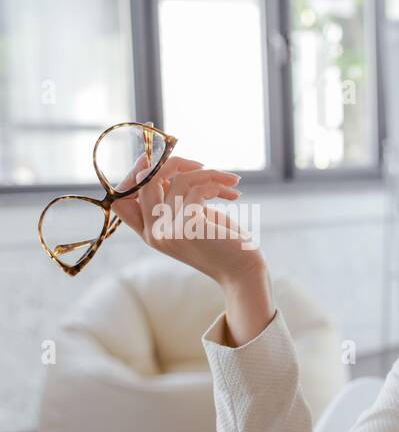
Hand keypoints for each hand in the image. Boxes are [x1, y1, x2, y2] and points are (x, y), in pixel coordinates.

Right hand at [114, 154, 272, 345]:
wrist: (244, 271)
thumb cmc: (222, 242)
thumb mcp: (192, 217)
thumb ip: (173, 197)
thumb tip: (161, 161)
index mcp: (150, 233)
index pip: (121, 200)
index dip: (134, 174)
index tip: (157, 159)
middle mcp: (153, 233)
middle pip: (147, 181)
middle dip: (175, 163)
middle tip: (202, 165)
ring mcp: (168, 231)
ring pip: (179, 180)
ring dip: (209, 174)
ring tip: (231, 182)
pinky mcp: (188, 227)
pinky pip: (198, 190)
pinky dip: (217, 185)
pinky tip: (234, 195)